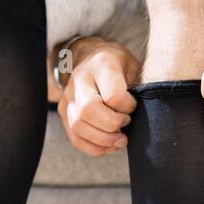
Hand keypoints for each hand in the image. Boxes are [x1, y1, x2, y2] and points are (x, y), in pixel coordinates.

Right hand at [56, 37, 139, 156]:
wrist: (89, 56)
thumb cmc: (116, 64)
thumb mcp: (132, 66)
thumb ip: (136, 87)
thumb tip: (140, 116)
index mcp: (101, 65)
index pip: (112, 96)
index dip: (127, 108)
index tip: (133, 107)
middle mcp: (80, 80)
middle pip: (88, 111)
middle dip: (111, 126)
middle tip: (126, 125)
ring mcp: (68, 96)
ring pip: (78, 126)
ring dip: (102, 140)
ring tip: (119, 141)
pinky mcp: (63, 111)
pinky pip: (74, 136)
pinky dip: (92, 147)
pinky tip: (107, 146)